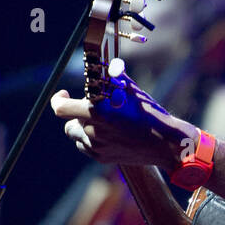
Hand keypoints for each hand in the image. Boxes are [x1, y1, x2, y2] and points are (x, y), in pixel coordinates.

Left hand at [50, 61, 197, 169]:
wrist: (166, 144)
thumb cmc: (150, 113)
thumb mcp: (130, 90)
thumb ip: (111, 78)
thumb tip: (100, 67)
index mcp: (96, 112)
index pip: (61, 108)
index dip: (58, 99)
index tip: (64, 94)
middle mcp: (93, 131)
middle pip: (68, 122)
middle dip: (77, 113)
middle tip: (92, 108)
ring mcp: (97, 147)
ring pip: (76, 135)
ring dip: (83, 126)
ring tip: (101, 122)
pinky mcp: (102, 158)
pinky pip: (86, 147)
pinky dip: (90, 139)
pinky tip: (106, 134)